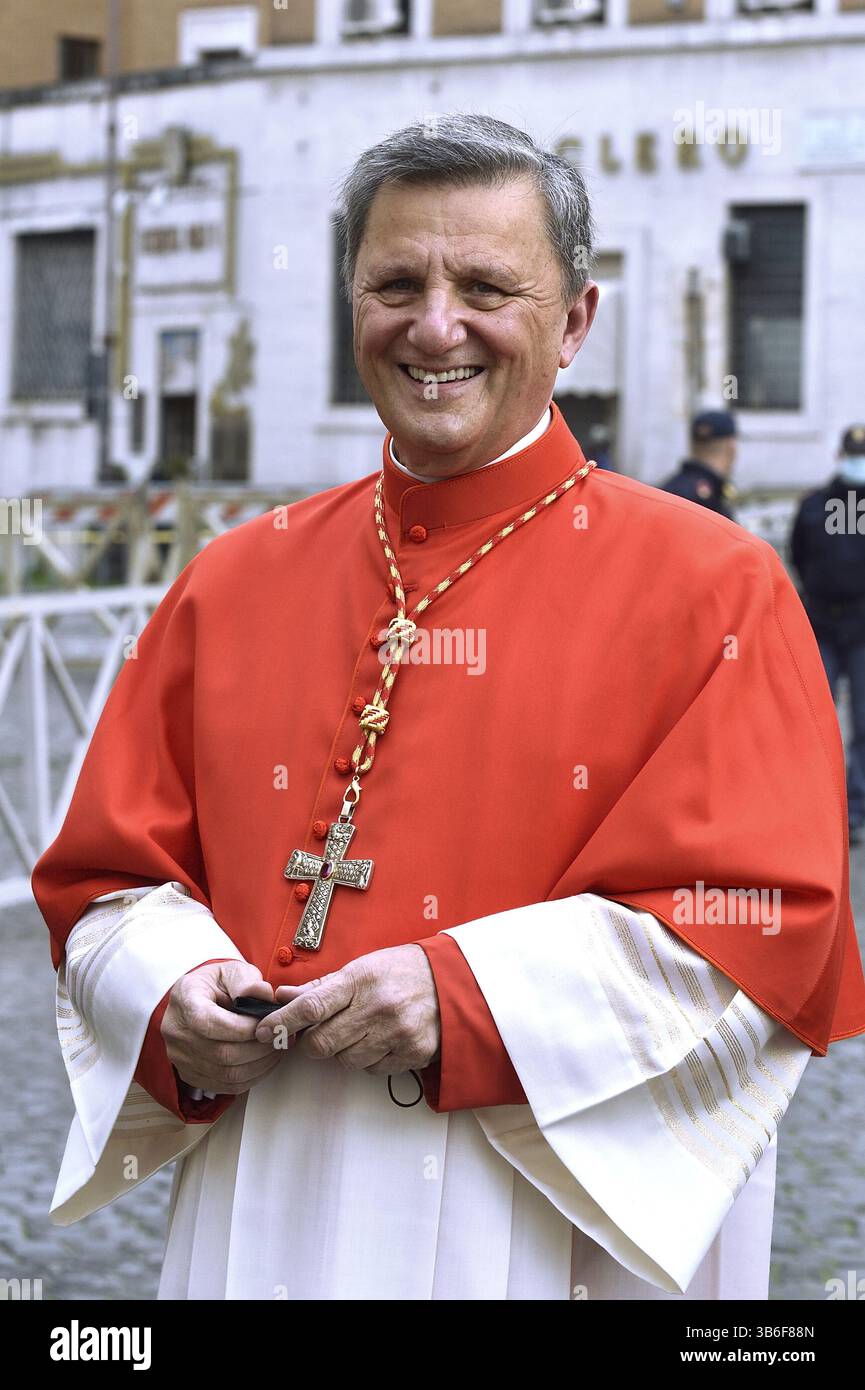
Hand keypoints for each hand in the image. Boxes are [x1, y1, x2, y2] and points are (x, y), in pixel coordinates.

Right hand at [161, 960, 298, 1095]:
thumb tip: (265, 995)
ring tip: (278, 1049)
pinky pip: (225, 1086)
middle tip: (282, 1038)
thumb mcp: (231, 972)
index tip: (270, 1022)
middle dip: (260, 1048)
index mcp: (184, 1001)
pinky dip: (251, 1077)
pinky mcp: (191, 1075)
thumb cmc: (217, 984)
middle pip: (222, 1054)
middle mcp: (177, 1033)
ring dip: (260, 1065)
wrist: (199, 999)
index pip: (212, 1024)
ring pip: (227, 1074)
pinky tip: (265, 1062)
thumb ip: (247, 982)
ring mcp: (181, 1058)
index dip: (246, 1028)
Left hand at [255, 944, 440, 1075]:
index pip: (311, 1006)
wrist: (452, 981)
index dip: (282, 1021)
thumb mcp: (361, 967)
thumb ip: (320, 987)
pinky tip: (382, 1039)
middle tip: (322, 1032)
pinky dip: (370, 1059)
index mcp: (360, 980)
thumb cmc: (399, 971)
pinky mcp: (412, 1053)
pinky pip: (372, 1070)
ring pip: (345, 1061)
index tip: (262, 1031)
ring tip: (361, 1031)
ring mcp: (397, 1033)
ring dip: (344, 1051)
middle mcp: (377, 1007)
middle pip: (322, 1043)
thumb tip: (282, 996)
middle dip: (313, 1042)